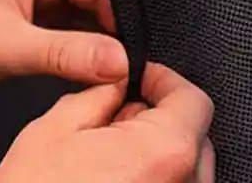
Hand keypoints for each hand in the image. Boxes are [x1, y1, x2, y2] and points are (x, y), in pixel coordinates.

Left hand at [0, 0, 127, 84]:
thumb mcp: (6, 47)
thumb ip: (68, 55)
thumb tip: (119, 61)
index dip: (119, 26)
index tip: (130, 62)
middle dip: (104, 35)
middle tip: (109, 70)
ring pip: (82, 17)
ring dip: (84, 45)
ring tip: (83, 70)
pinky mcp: (25, 8)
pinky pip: (63, 28)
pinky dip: (68, 50)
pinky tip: (67, 70)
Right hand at [0, 64, 214, 182]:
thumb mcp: (57, 128)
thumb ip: (101, 93)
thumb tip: (118, 81)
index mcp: (165, 152)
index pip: (194, 99)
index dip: (163, 81)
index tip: (141, 79)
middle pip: (193, 135)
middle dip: (159, 119)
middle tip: (116, 119)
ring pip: (186, 169)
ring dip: (158, 155)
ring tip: (110, 160)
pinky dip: (156, 181)